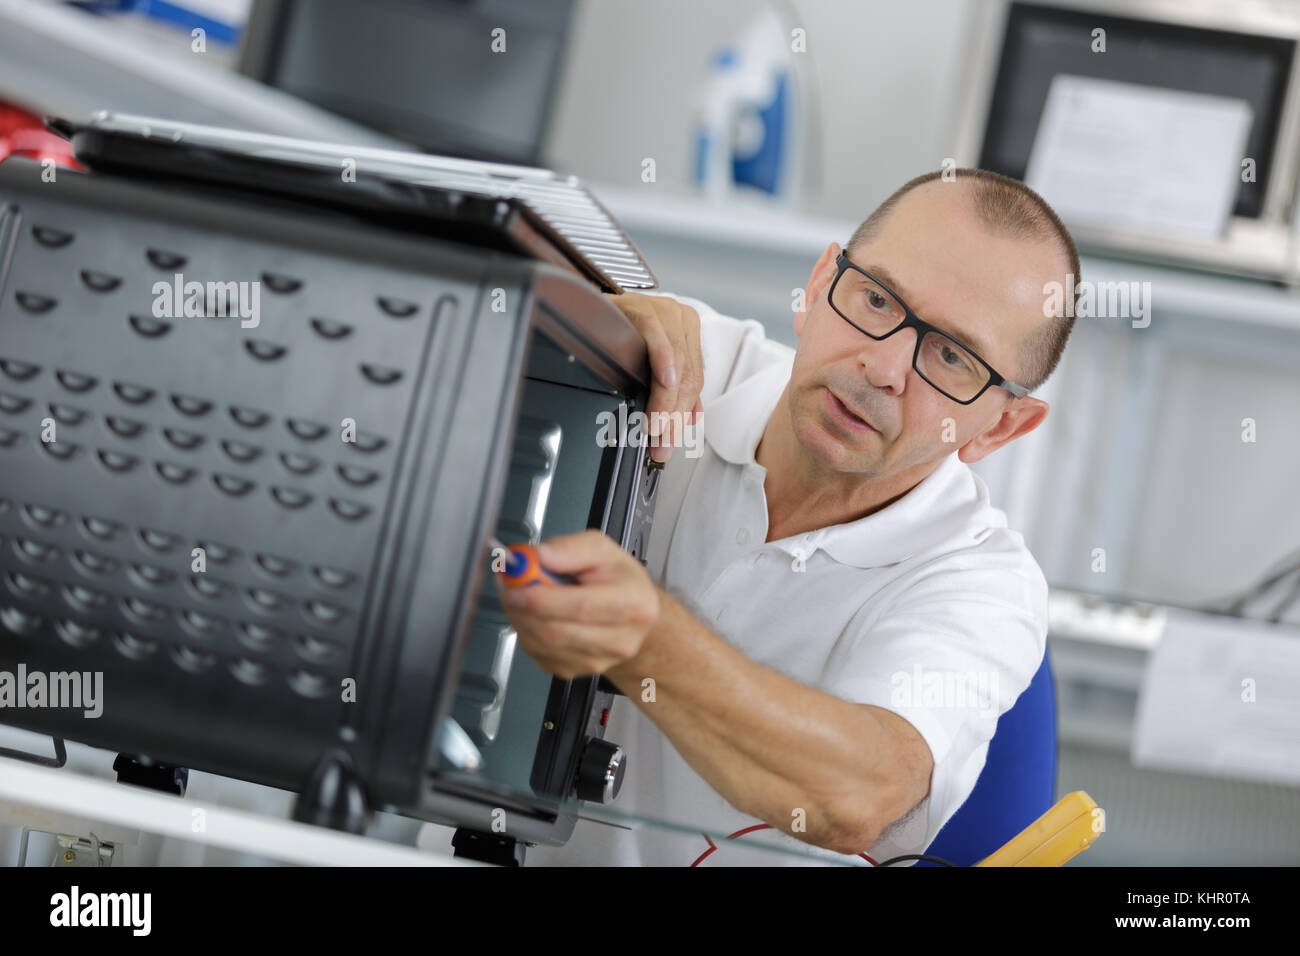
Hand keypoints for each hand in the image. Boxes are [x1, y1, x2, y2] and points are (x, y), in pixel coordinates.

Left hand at [498, 530, 660, 678]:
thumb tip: (538, 556)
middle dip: (523, 608)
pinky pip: (537, 654)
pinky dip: (525, 632)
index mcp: (632, 603)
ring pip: (541, 645)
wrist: (631, 614)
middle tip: (509, 586)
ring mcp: (596, 661)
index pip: (581, 607)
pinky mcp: (574, 671)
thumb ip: (569, 548)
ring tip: (520, 595)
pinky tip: (531, 614)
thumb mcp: (602, 549)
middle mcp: (619, 639)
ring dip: (520, 619)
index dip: (542, 599)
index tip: (517, 585)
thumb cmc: (619, 580)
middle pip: (556, 632)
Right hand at [605, 291, 703, 462]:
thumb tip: (691, 418)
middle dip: (673, 415)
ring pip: (677, 364)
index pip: (694, 381)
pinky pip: (658, 338)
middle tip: (660, 441)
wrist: (587, 305)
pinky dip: (663, 364)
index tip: (668, 441)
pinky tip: (663, 385)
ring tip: (655, 426)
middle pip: (687, 376)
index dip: (682, 416)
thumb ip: (675, 386)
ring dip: (665, 401)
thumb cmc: (619, 330)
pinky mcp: (643, 308)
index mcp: (687, 330)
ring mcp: (663, 311)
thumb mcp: (652, 358)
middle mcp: (679, 319)